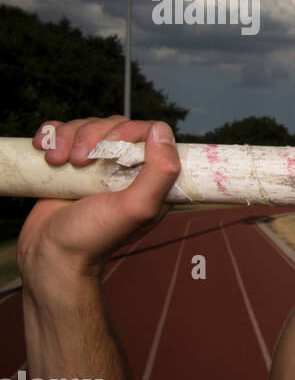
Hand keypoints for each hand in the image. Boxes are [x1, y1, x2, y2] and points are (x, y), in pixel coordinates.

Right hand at [17, 117, 181, 285]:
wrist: (50, 253)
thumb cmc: (94, 237)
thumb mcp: (136, 208)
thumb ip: (160, 173)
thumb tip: (162, 130)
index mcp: (151, 178)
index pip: (150, 133)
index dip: (129, 132)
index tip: (110, 148)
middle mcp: (126, 169)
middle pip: (115, 125)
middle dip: (92, 136)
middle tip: (78, 162)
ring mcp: (96, 165)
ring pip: (87, 126)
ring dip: (68, 137)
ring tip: (58, 162)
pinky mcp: (68, 164)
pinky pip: (62, 132)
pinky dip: (52, 135)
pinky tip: (46, 151)